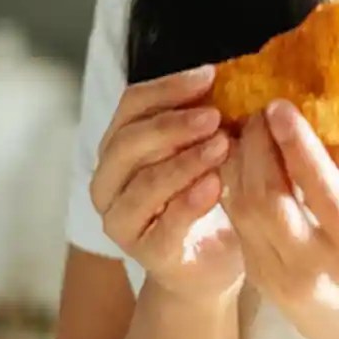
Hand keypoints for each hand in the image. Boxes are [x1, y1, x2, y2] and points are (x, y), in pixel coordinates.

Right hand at [91, 65, 242, 301]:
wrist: (213, 265)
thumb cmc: (208, 198)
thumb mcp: (203, 150)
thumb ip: (204, 119)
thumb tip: (228, 74)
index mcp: (118, 148)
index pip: (131, 106)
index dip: (167, 87)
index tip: (209, 76)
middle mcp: (109, 183)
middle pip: (129, 142)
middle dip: (173, 124)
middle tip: (215, 114)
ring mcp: (123, 221)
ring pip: (144, 183)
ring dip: (184, 160)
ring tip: (222, 144)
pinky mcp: (148, 254)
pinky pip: (165, 225)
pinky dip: (189, 202)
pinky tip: (215, 185)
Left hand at [220, 100, 338, 338]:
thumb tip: (324, 117)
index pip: (319, 186)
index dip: (296, 142)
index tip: (280, 106)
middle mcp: (313, 265)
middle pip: (269, 197)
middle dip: (258, 146)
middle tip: (258, 111)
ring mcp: (279, 278)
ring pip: (244, 210)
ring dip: (238, 163)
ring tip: (245, 130)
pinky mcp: (257, 282)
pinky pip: (238, 225)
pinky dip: (234, 187)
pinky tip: (239, 162)